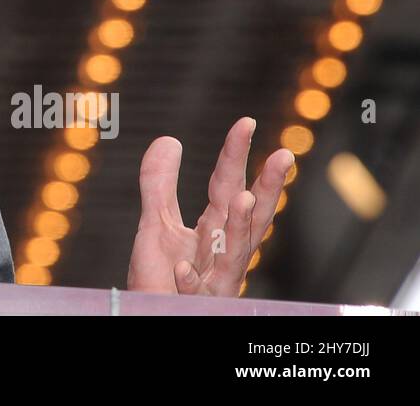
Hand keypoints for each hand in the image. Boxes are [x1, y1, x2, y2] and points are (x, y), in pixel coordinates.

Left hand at [127, 117, 293, 296]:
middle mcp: (222, 253)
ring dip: (239, 228)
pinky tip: (183, 267)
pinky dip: (191, 280)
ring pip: (234, 255)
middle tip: (284, 154)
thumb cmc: (160, 277)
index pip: (227, 186)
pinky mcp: (197, 305)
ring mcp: (214, 281)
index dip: (235, 155)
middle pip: (250, 217)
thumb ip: (159, 184)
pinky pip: (194, 293)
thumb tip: (169, 139)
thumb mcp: (156, 225)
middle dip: (268, 188)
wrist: (152, 314)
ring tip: (244, 197)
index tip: (245, 122)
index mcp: (214, 230)